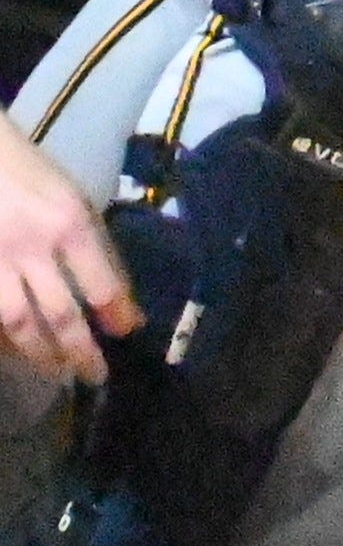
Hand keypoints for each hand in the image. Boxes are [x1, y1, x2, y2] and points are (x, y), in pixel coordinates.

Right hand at [0, 123, 132, 385]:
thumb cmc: (28, 172)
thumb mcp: (72, 196)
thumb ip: (90, 243)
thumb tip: (114, 294)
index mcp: (69, 225)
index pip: (102, 284)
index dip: (117, 315)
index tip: (127, 332)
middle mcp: (33, 248)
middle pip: (61, 313)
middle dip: (81, 350)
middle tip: (95, 374)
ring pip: (18, 323)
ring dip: (39, 353)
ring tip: (55, 370)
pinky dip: (3, 336)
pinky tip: (13, 349)